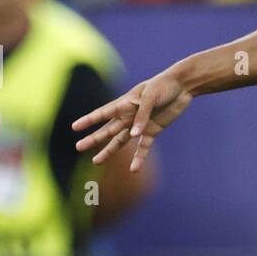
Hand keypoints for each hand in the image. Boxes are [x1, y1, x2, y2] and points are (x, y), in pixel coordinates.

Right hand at [72, 70, 192, 172]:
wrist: (182, 87)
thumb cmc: (163, 86)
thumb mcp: (151, 97)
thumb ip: (141, 115)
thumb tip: (133, 135)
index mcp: (125, 103)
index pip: (103, 113)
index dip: (89, 120)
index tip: (74, 127)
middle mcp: (129, 116)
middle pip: (108, 130)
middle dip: (93, 139)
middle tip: (78, 147)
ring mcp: (139, 125)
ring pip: (120, 141)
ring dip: (108, 151)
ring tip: (96, 161)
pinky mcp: (152, 131)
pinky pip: (143, 148)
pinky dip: (139, 158)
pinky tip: (134, 169)